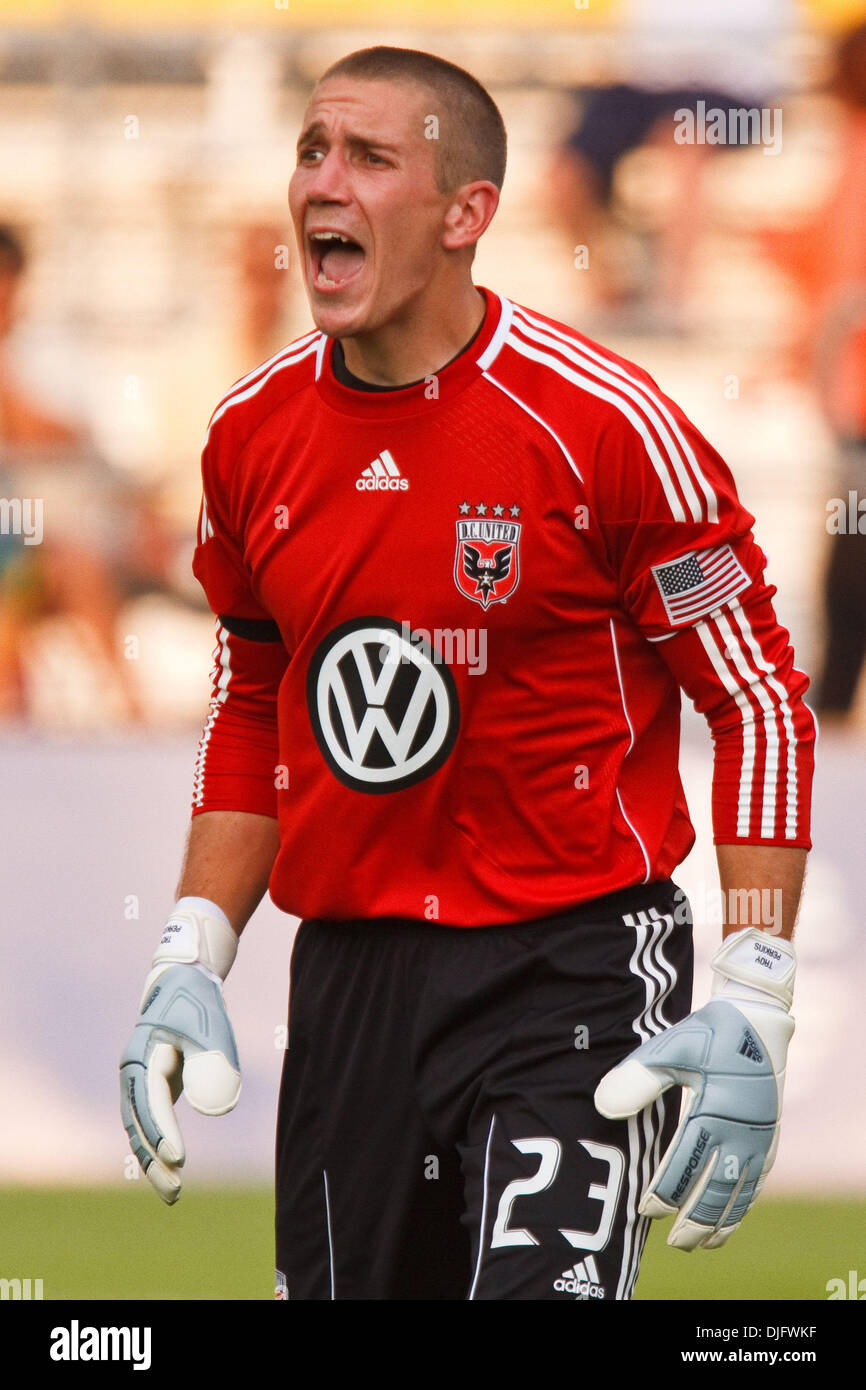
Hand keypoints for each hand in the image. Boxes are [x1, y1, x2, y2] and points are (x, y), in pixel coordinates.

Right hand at [119, 901, 240, 1203]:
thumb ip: (214, 1062)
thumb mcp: (213, 1027)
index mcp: (143, 1055)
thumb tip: (212, 1110)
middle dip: (153, 1158)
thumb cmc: (200, 1003)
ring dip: (153, 1161)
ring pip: (139, 1130)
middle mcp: (133, 1072)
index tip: (178, 1157)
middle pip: (137, 1124)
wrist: (183, 980)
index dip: (163, 1130)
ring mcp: (140, 1081)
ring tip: (174, 1195)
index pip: (150, 1101)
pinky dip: (158, 1148)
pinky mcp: (152, 1088)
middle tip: (176, 1189)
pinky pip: (150, 1124)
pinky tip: (171, 1172)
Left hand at [594, 927, 795, 1249]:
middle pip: (717, 1188)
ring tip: (703, 1244)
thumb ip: (636, 1079)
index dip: (666, 1192)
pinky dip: (744, 1202)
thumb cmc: (708, 1033)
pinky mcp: (770, 1135)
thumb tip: (602, 1106)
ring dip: (722, 1220)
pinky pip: (758, 1179)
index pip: (687, 1165)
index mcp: (714, 1112)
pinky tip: (731, 1217)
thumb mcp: (668, 1047)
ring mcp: (760, 1136)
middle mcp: (742, 1131)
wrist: (757, 1018)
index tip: (646, 1210)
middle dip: (695, 1220)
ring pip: (741, 1190)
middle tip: (675, 1243)